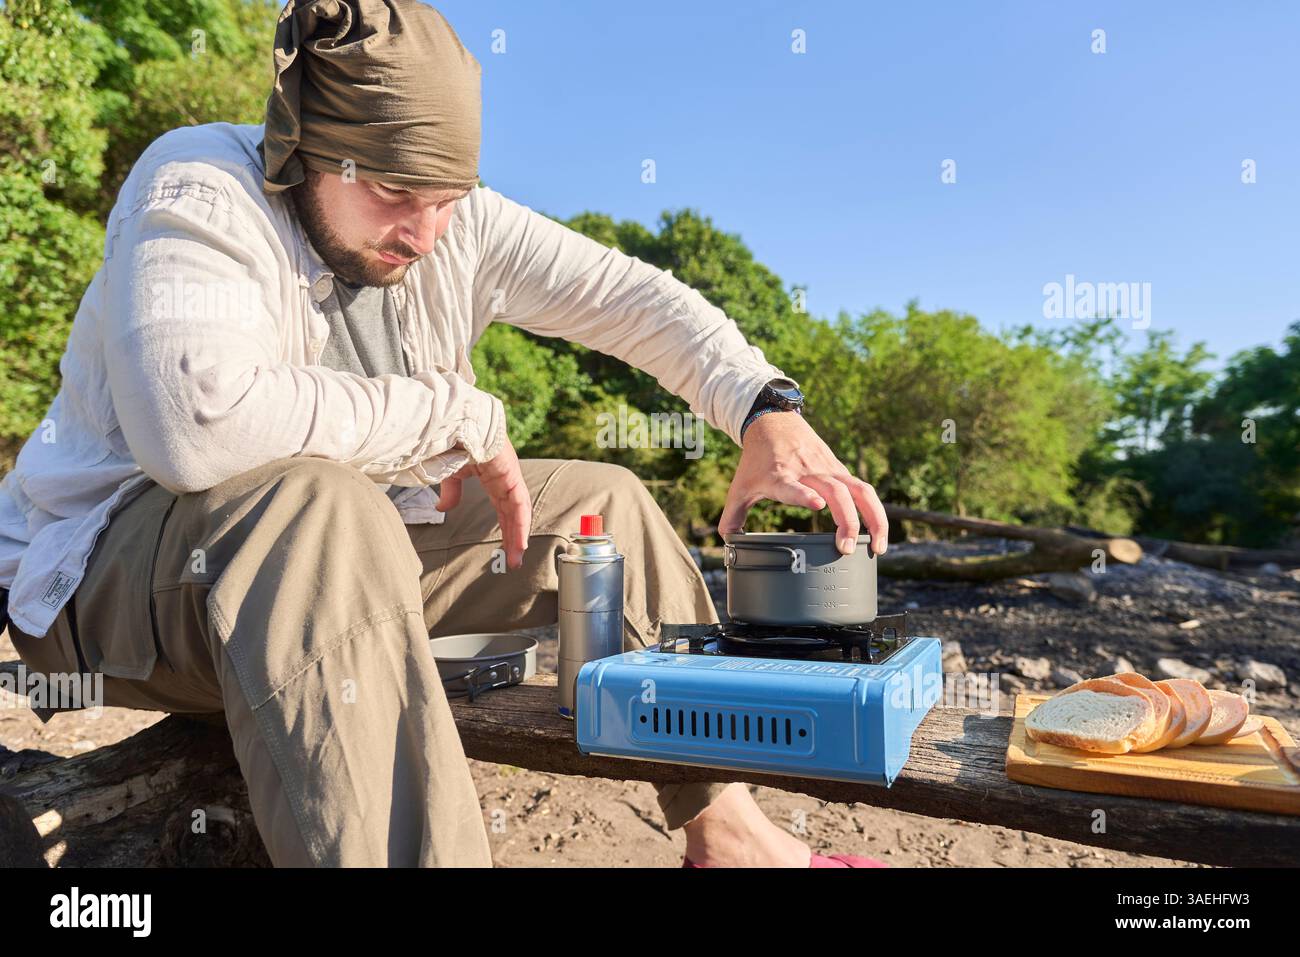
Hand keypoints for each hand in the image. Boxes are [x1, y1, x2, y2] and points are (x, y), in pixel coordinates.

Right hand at [435, 434, 531, 568]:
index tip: (505, 549)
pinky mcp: (510, 472)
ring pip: (518, 510)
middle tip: (513, 561)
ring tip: (516, 558)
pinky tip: (518, 540)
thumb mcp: (450, 471)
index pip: (503, 506)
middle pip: (513, 511)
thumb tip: (444, 510)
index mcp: (492, 473)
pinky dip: (519, 522)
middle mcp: (505, 475)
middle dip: (513, 536)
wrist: (451, 418)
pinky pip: (517, 502)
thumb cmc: (449, 438)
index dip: (505, 527)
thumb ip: (452, 490)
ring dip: (518, 534)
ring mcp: (509, 472)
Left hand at [720, 412, 887, 555]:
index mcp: (780, 476)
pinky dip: (875, 512)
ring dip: (874, 518)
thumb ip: (732, 515)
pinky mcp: (840, 470)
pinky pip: (863, 490)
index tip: (817, 506)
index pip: (794, 486)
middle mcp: (808, 472)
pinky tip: (879, 534)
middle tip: (845, 548)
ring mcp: (828, 470)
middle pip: (836, 493)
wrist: (773, 422)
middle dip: (846, 521)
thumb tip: (727, 542)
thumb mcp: (740, 485)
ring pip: (860, 490)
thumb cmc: (756, 459)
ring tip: (879, 546)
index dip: (804, 495)